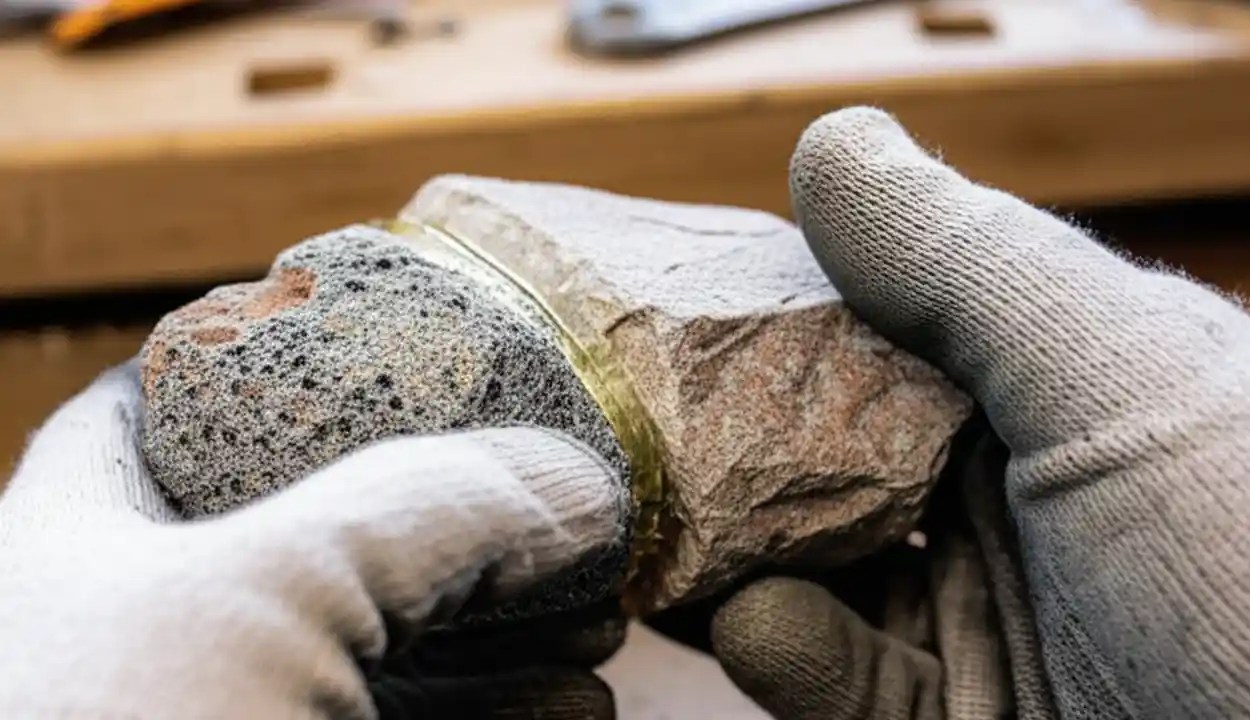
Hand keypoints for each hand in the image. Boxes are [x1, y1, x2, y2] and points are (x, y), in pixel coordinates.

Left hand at [0, 363, 629, 718]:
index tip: (402, 339)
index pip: (168, 408)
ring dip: (502, 632)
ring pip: (385, 658)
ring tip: (598, 610)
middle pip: (320, 535)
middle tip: (556, 502)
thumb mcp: (264, 601)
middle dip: (453, 516)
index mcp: (75, 546)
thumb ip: (424, 508)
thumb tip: (574, 478)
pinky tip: (583, 713)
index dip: (282, 360)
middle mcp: (146, 638)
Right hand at [666, 108, 1249, 719]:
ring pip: (813, 564)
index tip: (672, 296)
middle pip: (834, 446)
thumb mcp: (1125, 382)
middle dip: (732, 436)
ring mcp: (988, 614)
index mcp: (1066, 385)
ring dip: (733, 548)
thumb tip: (831, 144)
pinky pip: (835, 675)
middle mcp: (1020, 495)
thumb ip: (972, 268)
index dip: (780, 304)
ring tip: (664, 530)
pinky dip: (782, 648)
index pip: (890, 321)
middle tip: (625, 421)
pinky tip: (760, 627)